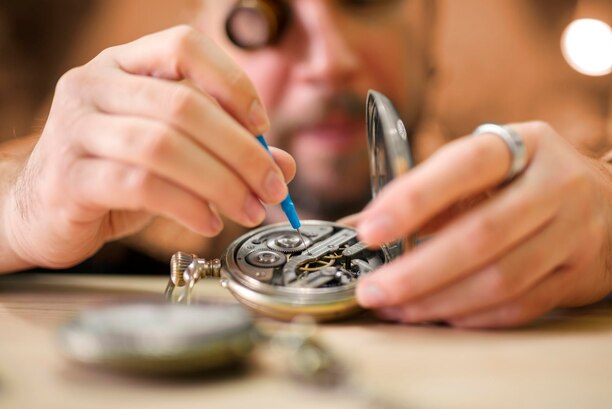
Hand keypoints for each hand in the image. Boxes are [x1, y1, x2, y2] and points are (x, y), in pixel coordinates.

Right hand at [2, 25, 294, 269]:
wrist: (44, 209)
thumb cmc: (114, 172)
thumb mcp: (173, 152)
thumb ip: (225, 151)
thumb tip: (282, 165)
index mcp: (124, 66)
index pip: (184, 46)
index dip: (232, 82)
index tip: (263, 126)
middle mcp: (96, 86)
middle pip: (184, 105)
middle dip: (241, 151)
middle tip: (271, 187)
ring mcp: (76, 128)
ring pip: (163, 146)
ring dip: (220, 183)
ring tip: (247, 209)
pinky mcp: (70, 177)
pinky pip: (140, 186)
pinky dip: (186, 206)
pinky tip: (208, 221)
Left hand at [356, 121, 611, 327]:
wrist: (609, 203)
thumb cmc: (524, 180)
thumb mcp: (485, 167)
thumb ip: (431, 192)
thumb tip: (362, 226)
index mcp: (523, 146)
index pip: (465, 165)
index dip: (413, 199)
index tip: (368, 231)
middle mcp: (554, 185)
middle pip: (481, 234)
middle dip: (417, 270)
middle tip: (372, 289)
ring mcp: (573, 233)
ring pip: (500, 278)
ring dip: (438, 300)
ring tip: (395, 307)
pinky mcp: (578, 275)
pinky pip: (519, 305)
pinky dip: (472, 315)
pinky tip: (437, 315)